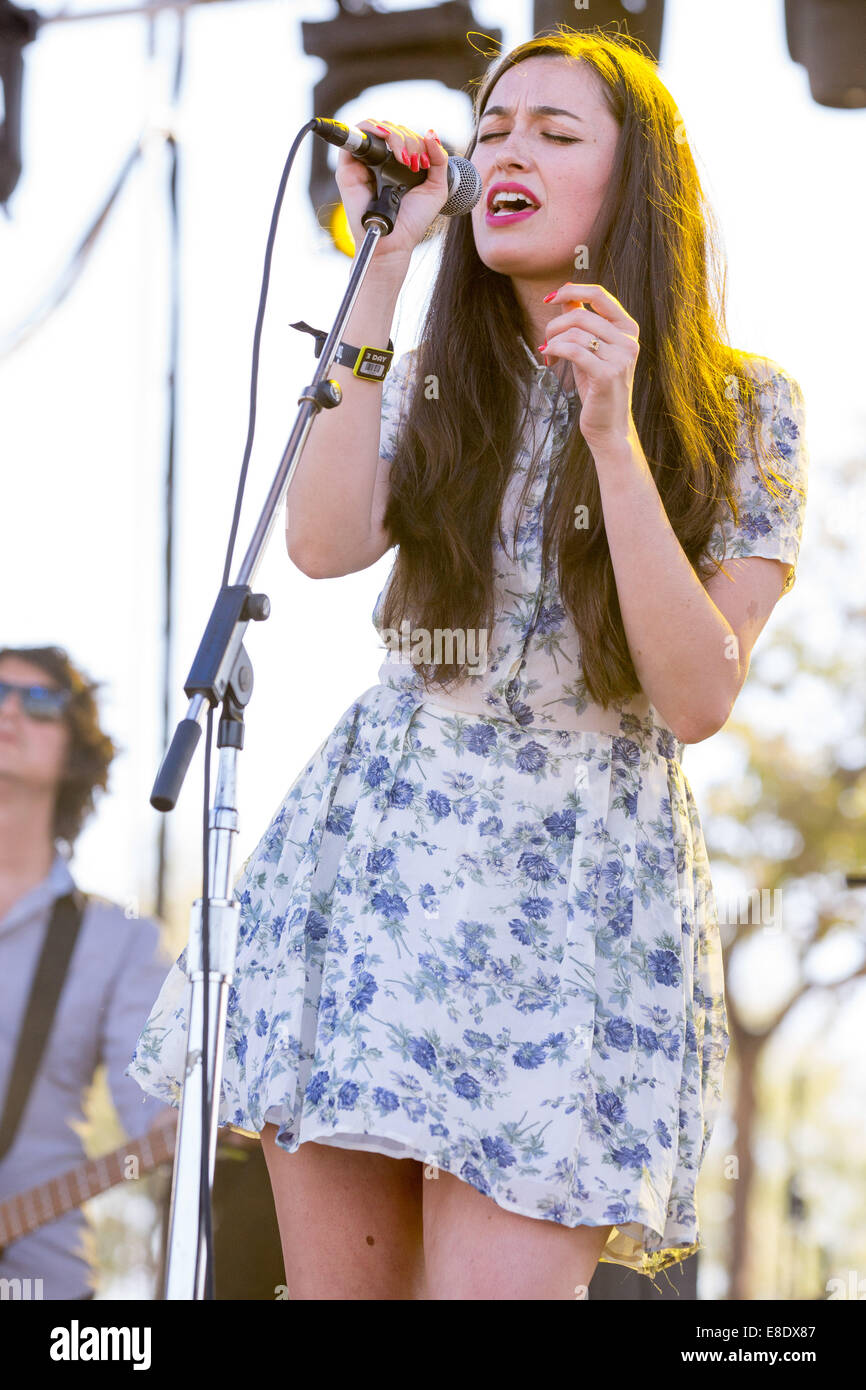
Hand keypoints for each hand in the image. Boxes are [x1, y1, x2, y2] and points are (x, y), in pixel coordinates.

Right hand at [335, 120, 450, 264]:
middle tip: (414, 163)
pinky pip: (353, 138)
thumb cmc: (413, 220)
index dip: (416, 140)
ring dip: (393, 134)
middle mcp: (380, 161)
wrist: (395, 241)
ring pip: (374, 128)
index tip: (424, 163)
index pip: (404, 135)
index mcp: (398, 163)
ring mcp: (364, 163)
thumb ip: (439, 160)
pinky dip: (369, 130)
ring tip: (404, 158)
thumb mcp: (436, 187)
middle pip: (390, 129)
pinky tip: (385, 137)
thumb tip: (431, 134)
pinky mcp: (348, 168)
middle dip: (407, 139)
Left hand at [539, 284, 639, 448]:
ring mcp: (621, 357)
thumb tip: (566, 294)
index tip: (549, 298)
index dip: (572, 290)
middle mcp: (628, 340)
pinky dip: (556, 351)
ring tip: (548, 354)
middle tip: (544, 341)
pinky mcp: (608, 375)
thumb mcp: (590, 350)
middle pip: (581, 315)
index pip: (600, 295)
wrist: (609, 426)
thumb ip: (582, 323)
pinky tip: (549, 359)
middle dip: (554, 325)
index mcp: (627, 328)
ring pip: (575, 333)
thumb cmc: (597, 387)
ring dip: (553, 341)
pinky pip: (574, 351)